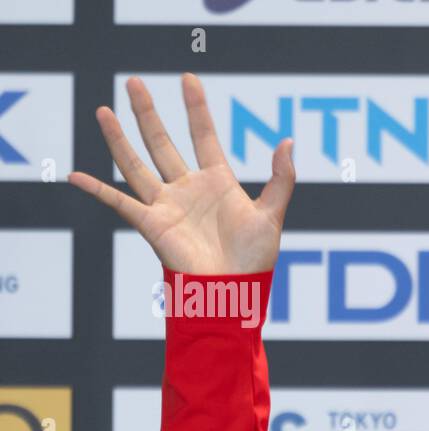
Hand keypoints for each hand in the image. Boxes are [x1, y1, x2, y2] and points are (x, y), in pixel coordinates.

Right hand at [68, 72, 293, 274]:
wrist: (235, 290)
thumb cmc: (255, 258)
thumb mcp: (272, 214)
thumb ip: (281, 179)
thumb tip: (288, 142)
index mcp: (218, 182)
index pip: (204, 135)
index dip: (196, 108)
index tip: (188, 78)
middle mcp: (188, 188)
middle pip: (162, 142)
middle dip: (148, 113)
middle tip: (134, 81)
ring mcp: (167, 205)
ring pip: (136, 163)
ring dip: (119, 138)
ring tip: (104, 109)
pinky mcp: (152, 224)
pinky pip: (119, 203)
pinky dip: (97, 190)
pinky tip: (75, 176)